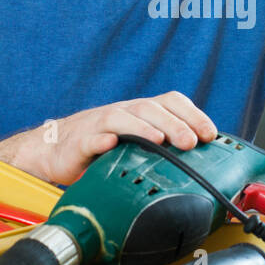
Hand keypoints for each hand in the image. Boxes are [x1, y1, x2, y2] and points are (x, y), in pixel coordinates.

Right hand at [0, 91, 217, 185]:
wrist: (54, 151)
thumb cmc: (101, 148)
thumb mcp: (135, 145)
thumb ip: (162, 147)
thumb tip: (202, 162)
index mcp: (140, 112)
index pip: (171, 102)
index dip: (193, 114)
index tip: (210, 134)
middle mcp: (122, 113)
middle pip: (150, 109)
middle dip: (175, 124)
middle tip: (192, 142)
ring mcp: (98, 125)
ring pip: (122, 118)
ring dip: (143, 128)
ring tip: (161, 141)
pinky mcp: (78, 142)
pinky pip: (90, 138)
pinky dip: (101, 140)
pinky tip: (111, 144)